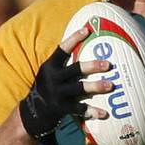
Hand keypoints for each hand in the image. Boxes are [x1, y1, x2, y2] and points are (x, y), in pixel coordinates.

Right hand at [18, 25, 113, 139]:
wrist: (33, 113)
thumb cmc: (47, 89)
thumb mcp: (49, 73)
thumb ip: (63, 65)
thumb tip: (83, 51)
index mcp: (50, 66)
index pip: (62, 49)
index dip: (74, 39)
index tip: (87, 30)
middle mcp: (53, 78)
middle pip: (76, 69)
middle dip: (93, 66)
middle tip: (108, 64)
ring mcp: (57, 94)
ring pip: (80, 88)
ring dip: (97, 87)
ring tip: (111, 85)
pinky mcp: (61, 108)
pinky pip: (80, 109)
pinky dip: (93, 111)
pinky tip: (105, 114)